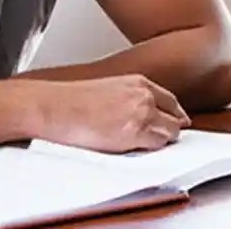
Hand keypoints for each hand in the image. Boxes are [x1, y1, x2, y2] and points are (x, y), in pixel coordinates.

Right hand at [28, 75, 190, 152]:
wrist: (54, 106)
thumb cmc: (71, 101)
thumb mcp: (108, 89)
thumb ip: (129, 98)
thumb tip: (136, 114)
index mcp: (137, 82)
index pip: (169, 100)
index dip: (174, 114)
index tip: (176, 122)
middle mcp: (144, 95)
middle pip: (175, 117)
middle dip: (171, 129)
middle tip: (162, 139)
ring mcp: (142, 113)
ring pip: (171, 132)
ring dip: (162, 140)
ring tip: (142, 145)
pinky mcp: (135, 132)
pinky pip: (158, 144)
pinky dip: (152, 149)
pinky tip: (136, 149)